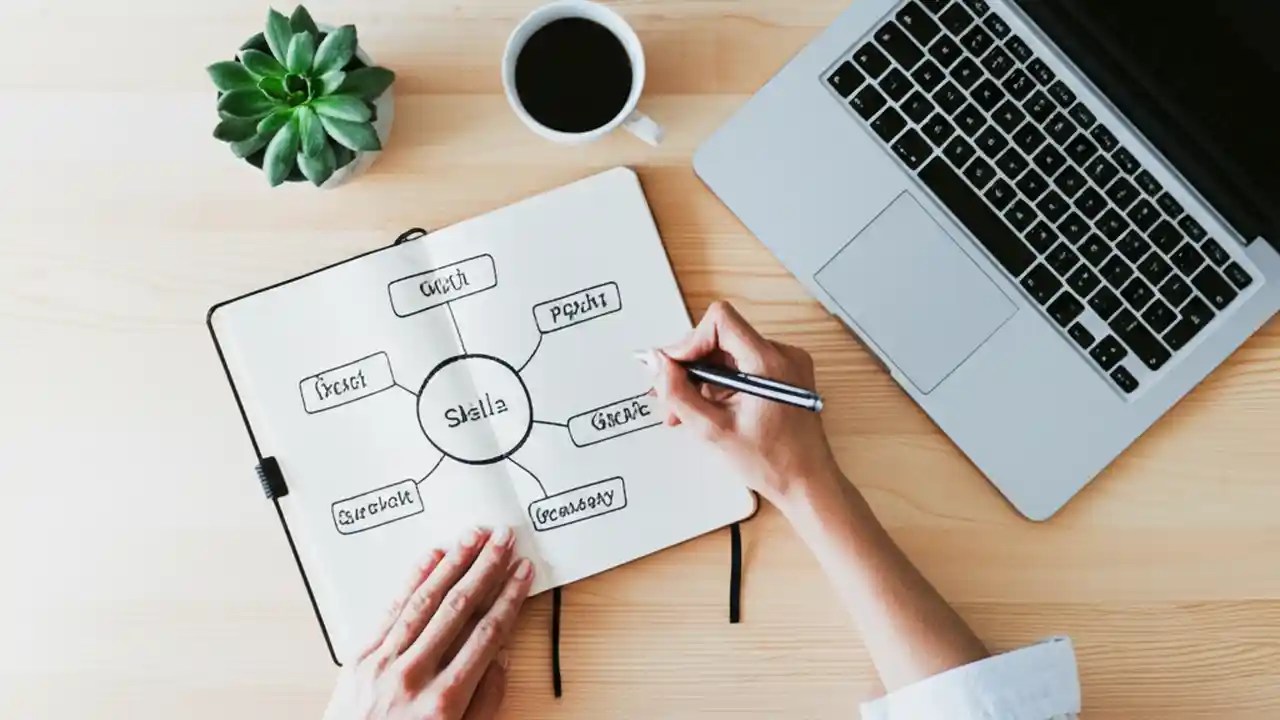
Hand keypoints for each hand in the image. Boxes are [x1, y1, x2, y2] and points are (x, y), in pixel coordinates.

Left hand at [323, 527, 534, 719]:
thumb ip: (486, 700)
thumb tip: (502, 655)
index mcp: (444, 702)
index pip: (487, 633)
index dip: (509, 597)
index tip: (522, 573)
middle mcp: (413, 676)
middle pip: (458, 607)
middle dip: (486, 568)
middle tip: (504, 540)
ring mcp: (383, 663)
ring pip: (425, 599)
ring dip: (453, 562)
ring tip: (473, 536)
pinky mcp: (360, 656)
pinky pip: (392, 609)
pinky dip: (413, 579)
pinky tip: (432, 557)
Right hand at [646, 301, 841, 507]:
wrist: (807, 483)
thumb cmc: (773, 462)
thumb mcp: (713, 429)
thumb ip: (678, 392)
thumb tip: (656, 363)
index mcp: (769, 363)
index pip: (720, 320)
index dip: (690, 341)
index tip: (673, 367)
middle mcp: (782, 355)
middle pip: (721, 337)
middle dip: (690, 366)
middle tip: (669, 394)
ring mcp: (786, 364)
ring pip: (728, 354)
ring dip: (702, 379)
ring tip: (686, 411)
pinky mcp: (784, 375)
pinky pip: (742, 366)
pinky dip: (721, 384)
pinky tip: (708, 409)